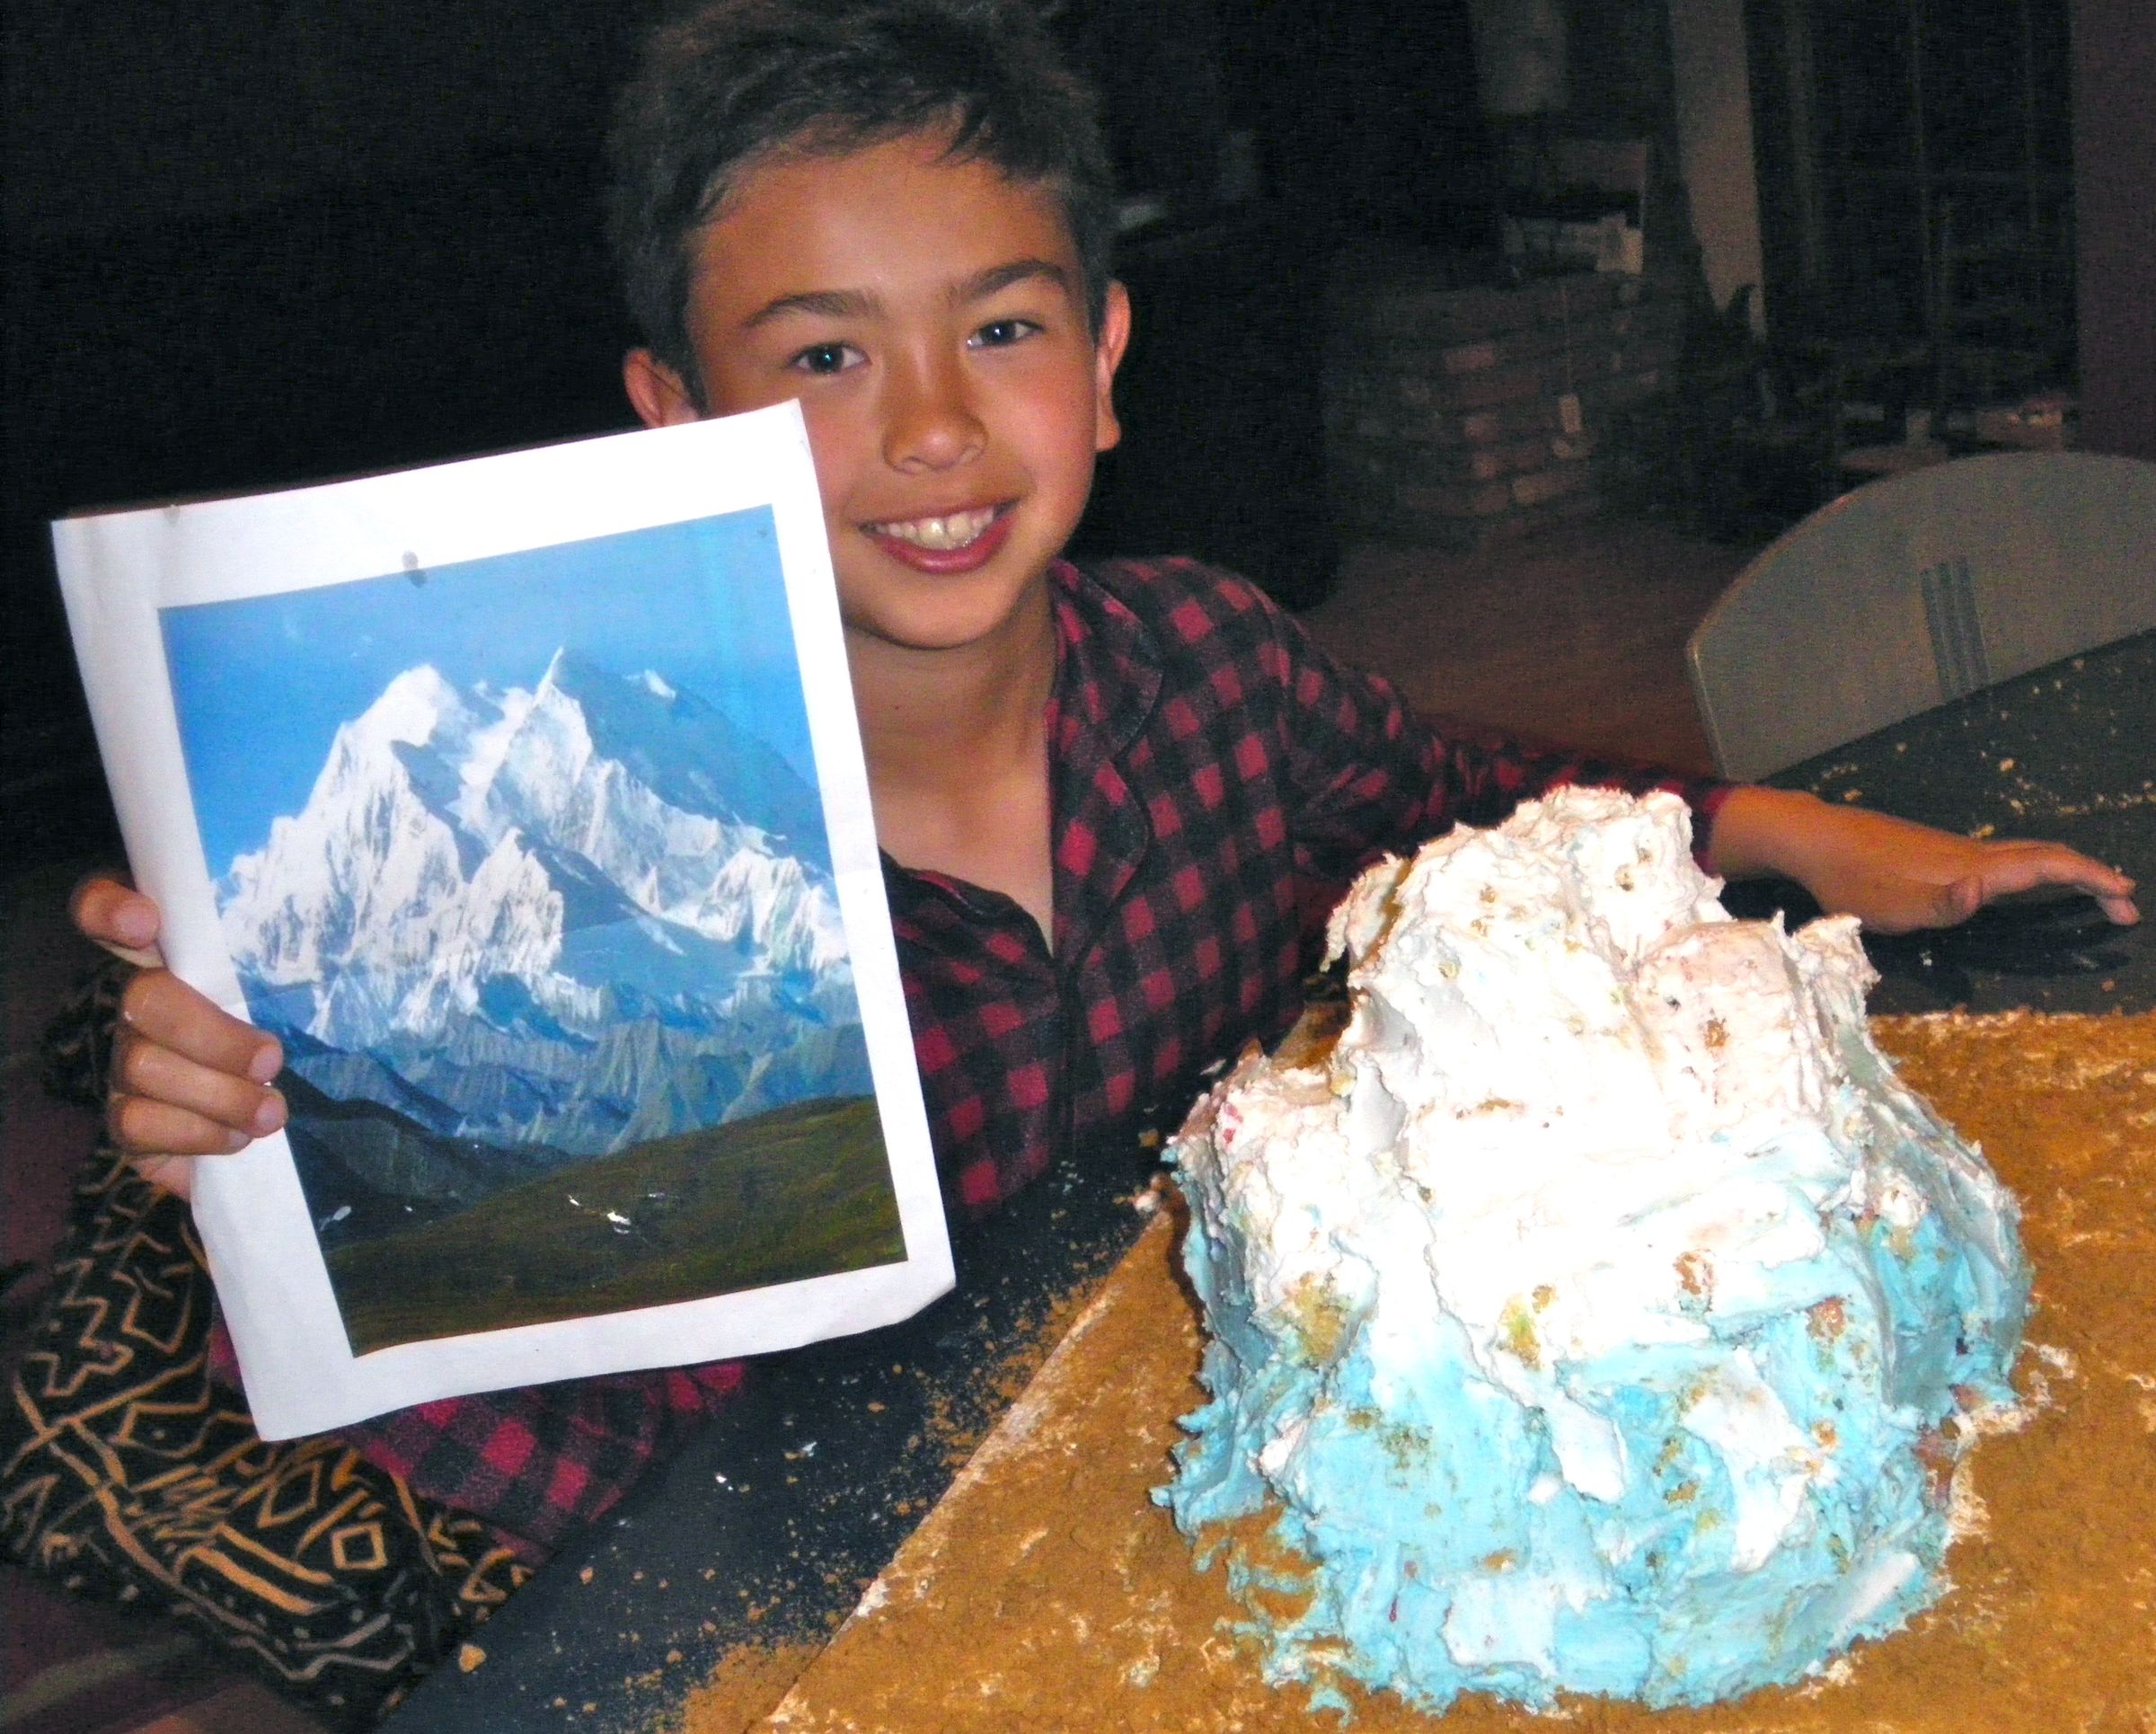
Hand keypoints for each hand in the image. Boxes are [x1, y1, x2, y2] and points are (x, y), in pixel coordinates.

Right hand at [71, 875, 286, 1200]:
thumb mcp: (280, 993)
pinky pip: (139, 1124)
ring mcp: (115, 1058)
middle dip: (214, 1036)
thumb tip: (337, 959)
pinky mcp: (120, 1119)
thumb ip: (282, 967)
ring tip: (271, 1111)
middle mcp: (126, 998)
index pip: (101, 904)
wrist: (257, 1120)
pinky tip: (236, 1136)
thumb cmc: (271, 1034)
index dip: (109, 908)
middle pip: (144, 997)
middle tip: (273, 1060)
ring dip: (219, 1094)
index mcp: (163, 951)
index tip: (144, 921)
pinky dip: (198, 1133)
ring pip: (141, 1066)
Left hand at [1705, 787, 2140, 935]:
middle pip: (2046, 858)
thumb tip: (1982, 892)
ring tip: (2093, 892)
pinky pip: (2005, 858)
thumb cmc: (1852, 880)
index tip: (2126, 899)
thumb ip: (1942, 905)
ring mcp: (1955, 849)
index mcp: (1970, 868)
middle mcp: (1971, 853)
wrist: (1818, 839)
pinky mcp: (1939, 852)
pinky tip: (2029, 884)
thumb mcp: (1892, 906)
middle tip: (2125, 904)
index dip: (2090, 880)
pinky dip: (2036, 870)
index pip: (2046, 868)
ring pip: (2026, 856)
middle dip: (2090, 878)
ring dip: (2066, 873)